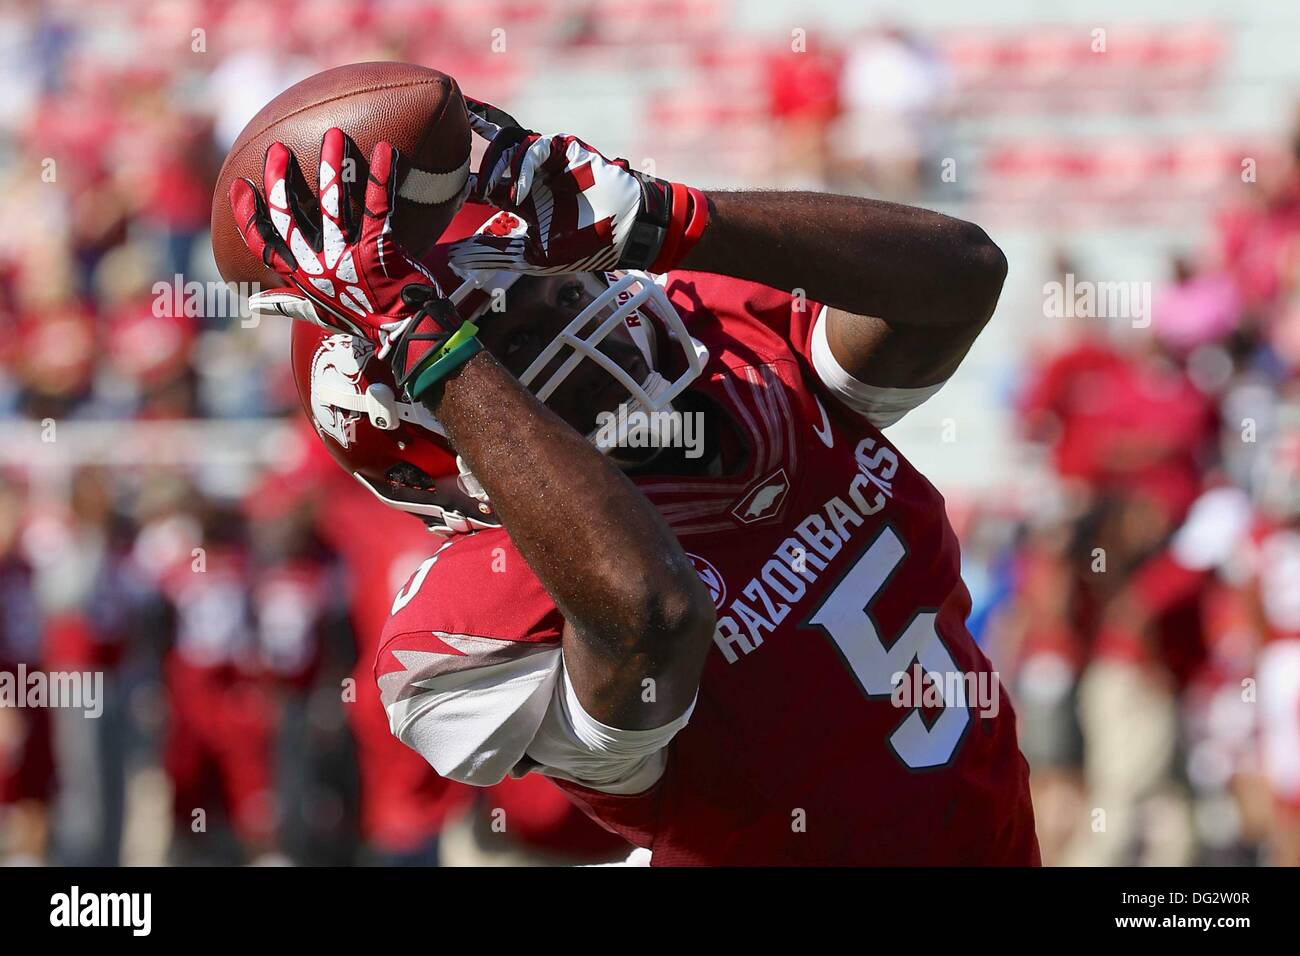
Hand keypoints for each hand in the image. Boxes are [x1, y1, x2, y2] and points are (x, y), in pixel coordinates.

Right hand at [229, 130, 480, 397]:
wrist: (405, 335)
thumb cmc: (365, 321)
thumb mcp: (319, 313)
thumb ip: (288, 302)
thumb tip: (254, 303)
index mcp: (302, 278)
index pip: (264, 245)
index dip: (248, 216)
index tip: (240, 187)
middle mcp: (320, 267)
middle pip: (290, 218)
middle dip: (280, 181)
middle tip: (278, 150)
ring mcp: (348, 257)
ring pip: (333, 204)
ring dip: (332, 166)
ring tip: (334, 136)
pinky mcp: (379, 250)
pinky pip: (378, 207)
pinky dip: (382, 177)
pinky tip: (385, 151)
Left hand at [447, 98, 709, 275]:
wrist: (630, 231)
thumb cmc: (588, 245)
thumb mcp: (534, 257)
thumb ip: (494, 254)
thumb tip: (452, 260)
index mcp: (520, 196)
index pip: (479, 180)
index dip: (455, 173)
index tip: (424, 167)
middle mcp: (530, 173)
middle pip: (490, 157)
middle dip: (478, 168)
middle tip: (472, 184)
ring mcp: (548, 159)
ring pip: (508, 148)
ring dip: (501, 172)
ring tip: (506, 196)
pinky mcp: (566, 148)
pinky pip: (533, 147)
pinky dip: (522, 168)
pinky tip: (520, 190)